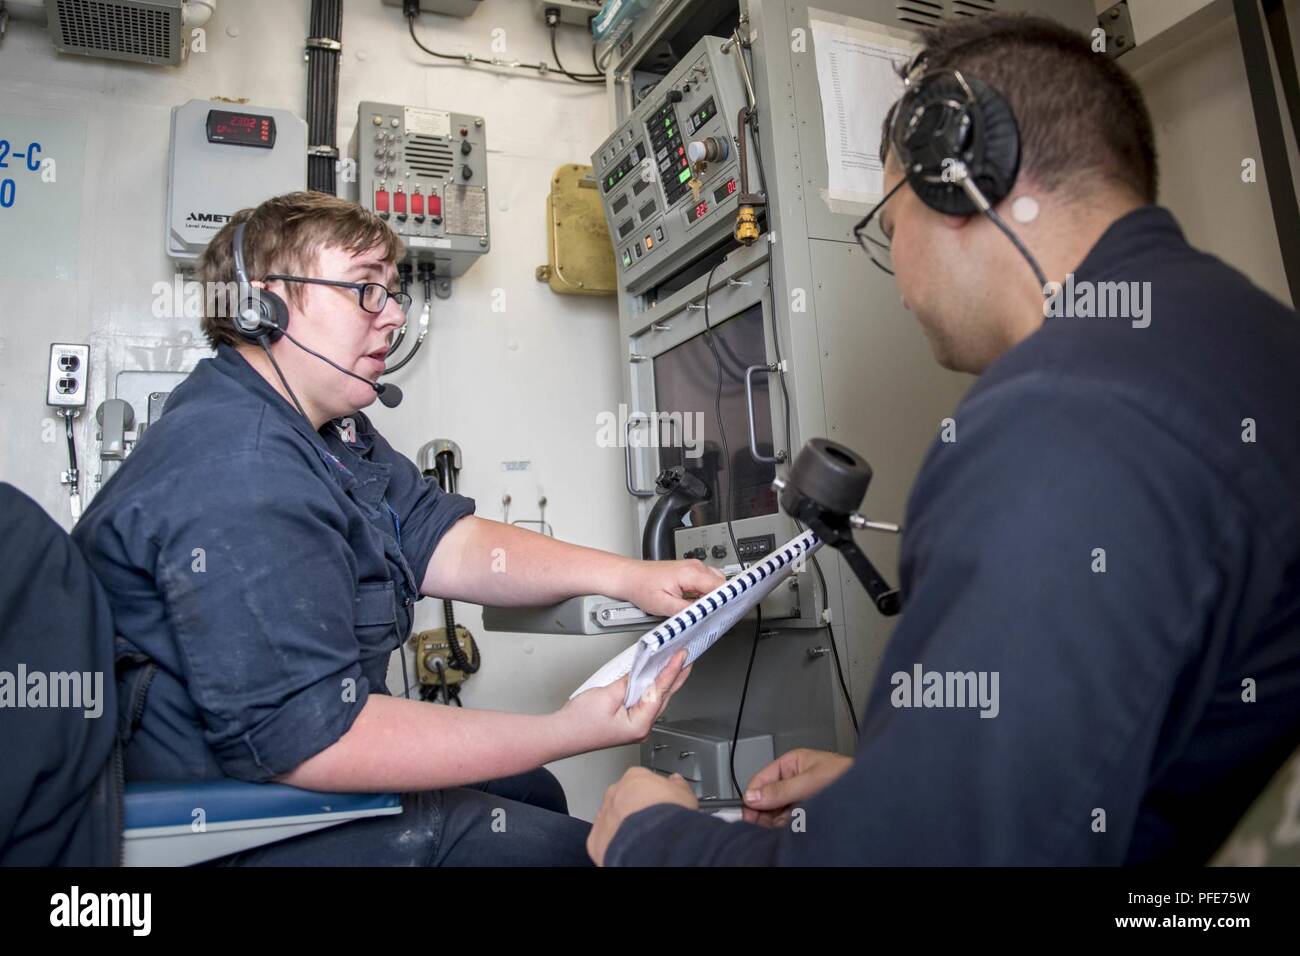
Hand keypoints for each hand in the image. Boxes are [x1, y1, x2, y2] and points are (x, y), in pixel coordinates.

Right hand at [555, 650, 690, 752]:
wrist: (561, 735)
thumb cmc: (579, 723)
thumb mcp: (607, 695)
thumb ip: (629, 682)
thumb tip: (642, 672)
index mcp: (640, 724)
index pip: (661, 691)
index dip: (672, 670)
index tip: (681, 656)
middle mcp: (641, 728)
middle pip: (664, 697)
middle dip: (676, 676)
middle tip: (686, 657)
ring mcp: (635, 727)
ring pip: (657, 700)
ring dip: (666, 681)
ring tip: (676, 665)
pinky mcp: (628, 723)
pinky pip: (646, 702)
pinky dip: (652, 688)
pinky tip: (655, 679)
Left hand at [588, 767, 697, 865]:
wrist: (651, 840)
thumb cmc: (668, 816)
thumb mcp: (684, 794)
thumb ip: (677, 785)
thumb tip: (677, 782)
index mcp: (635, 777)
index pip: (641, 781)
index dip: (652, 794)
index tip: (659, 803)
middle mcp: (615, 793)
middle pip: (624, 798)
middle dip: (635, 809)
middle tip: (651, 822)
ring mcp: (604, 814)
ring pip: (612, 819)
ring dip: (624, 826)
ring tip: (642, 837)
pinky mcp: (596, 838)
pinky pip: (605, 839)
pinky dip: (615, 844)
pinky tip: (629, 848)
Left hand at [620, 558, 725, 617]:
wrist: (629, 577)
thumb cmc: (641, 586)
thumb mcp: (664, 605)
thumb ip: (687, 611)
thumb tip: (703, 615)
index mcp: (691, 572)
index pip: (720, 586)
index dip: (724, 601)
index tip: (724, 612)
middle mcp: (695, 566)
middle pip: (721, 585)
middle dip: (718, 600)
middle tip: (709, 615)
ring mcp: (693, 568)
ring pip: (715, 584)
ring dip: (711, 597)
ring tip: (698, 609)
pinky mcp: (690, 572)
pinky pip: (707, 583)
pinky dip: (705, 594)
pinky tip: (694, 603)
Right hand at [741, 748, 851, 826]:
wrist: (872, 789)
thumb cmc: (848, 776)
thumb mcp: (809, 780)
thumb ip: (781, 789)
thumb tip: (754, 796)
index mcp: (791, 764)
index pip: (762, 779)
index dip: (753, 794)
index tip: (747, 809)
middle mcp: (793, 780)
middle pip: (766, 798)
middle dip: (764, 810)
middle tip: (759, 822)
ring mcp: (799, 797)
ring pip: (776, 812)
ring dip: (775, 819)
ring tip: (783, 822)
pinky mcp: (806, 813)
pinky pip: (788, 821)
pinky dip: (786, 826)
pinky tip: (791, 827)